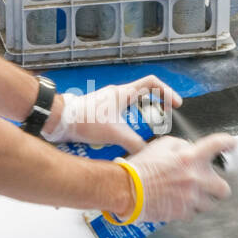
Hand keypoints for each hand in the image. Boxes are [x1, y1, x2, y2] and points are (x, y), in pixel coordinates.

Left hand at [42, 76, 182, 151]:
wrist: (61, 120)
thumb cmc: (85, 120)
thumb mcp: (115, 134)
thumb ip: (134, 144)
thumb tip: (148, 155)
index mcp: (124, 93)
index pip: (152, 83)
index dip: (167, 92)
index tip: (175, 104)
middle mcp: (117, 94)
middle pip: (145, 92)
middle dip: (158, 102)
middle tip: (166, 114)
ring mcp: (109, 101)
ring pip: (134, 102)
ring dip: (144, 111)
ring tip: (151, 124)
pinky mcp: (102, 110)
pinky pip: (123, 110)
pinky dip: (132, 118)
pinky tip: (130, 132)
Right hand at [121, 133, 236, 222]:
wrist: (127, 189)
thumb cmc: (141, 167)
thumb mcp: (160, 145)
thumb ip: (181, 146)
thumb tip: (190, 149)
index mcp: (191, 157)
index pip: (217, 144)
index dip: (228, 143)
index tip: (233, 145)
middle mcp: (196, 178)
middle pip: (224, 188)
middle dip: (219, 188)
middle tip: (211, 186)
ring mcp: (191, 198)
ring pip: (209, 205)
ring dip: (201, 200)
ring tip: (188, 196)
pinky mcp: (183, 212)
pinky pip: (192, 214)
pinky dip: (187, 209)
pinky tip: (176, 203)